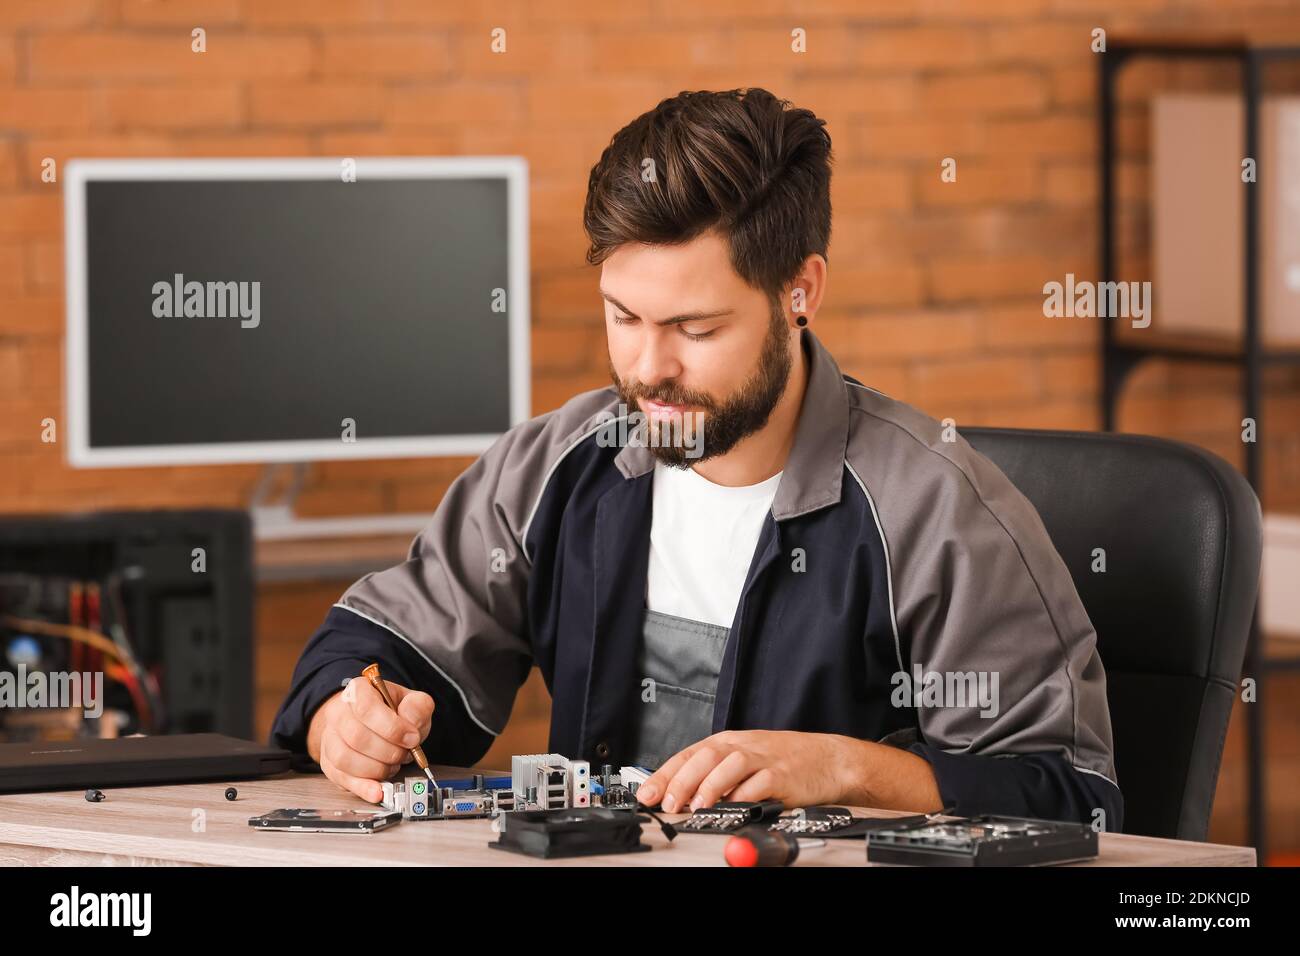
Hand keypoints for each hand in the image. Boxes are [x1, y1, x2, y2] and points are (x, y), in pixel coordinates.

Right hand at [306, 676, 434, 802]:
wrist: (374, 725)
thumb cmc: (393, 713)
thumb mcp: (412, 703)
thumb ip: (418, 707)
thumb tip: (412, 722)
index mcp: (358, 691)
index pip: (367, 708)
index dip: (392, 728)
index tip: (412, 738)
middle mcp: (338, 713)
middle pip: (357, 737)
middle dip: (388, 751)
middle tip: (404, 754)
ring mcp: (330, 738)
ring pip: (345, 759)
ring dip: (376, 769)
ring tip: (392, 765)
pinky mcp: (329, 763)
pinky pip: (341, 779)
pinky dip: (362, 787)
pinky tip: (378, 790)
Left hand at [635, 730, 857, 812]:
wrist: (827, 759)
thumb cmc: (782, 761)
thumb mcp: (744, 760)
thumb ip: (715, 776)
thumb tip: (680, 797)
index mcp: (728, 742)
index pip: (688, 754)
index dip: (664, 775)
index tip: (647, 795)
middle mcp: (742, 746)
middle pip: (705, 756)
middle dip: (681, 781)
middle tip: (668, 804)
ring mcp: (763, 759)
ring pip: (729, 764)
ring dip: (709, 786)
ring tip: (695, 807)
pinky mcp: (783, 775)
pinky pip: (759, 783)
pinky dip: (744, 795)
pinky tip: (732, 807)